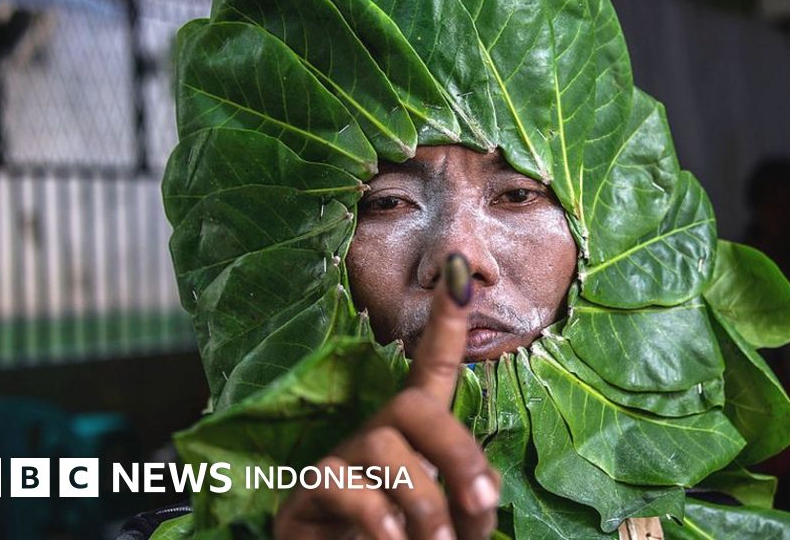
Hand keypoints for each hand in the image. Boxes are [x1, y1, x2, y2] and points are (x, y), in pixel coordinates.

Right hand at [273, 254, 500, 539]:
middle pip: (413, 406)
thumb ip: (469, 502)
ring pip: (384, 447)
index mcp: (413, 434)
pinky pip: (342, 484)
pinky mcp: (308, 491)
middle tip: (479, 507)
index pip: (430, 368)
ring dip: (422, 498)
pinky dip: (377, 516)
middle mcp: (376, 434)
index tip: (461, 273)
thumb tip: (481, 495)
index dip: (446, 323)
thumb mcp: (449, 523)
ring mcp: (340, 459)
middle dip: (457, 452)